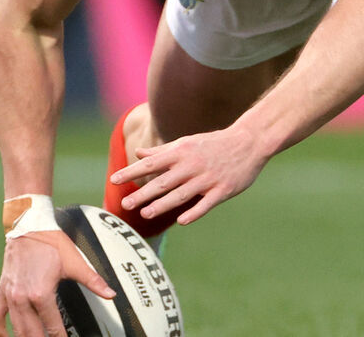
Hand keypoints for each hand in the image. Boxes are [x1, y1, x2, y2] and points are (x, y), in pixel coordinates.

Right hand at [0, 230, 115, 336]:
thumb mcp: (75, 262)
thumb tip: (111, 293)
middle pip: (32, 333)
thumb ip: (93, 281)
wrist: (28, 226)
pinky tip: (6, 336)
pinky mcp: (3, 290)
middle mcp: (23, 298)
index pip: (52, 327)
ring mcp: (10, 295)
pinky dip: (1, 329)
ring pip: (16, 328)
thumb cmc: (51, 242)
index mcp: (42, 294)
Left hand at [111, 127, 268, 225]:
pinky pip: (206, 203)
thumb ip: (162, 151)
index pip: (151, 163)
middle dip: (142, 193)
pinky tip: (182, 221)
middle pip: (163, 182)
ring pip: (181, 194)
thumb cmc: (214, 143)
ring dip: (162, 205)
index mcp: (181, 152)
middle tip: (124, 204)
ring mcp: (208, 178)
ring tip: (144, 214)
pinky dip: (195, 211)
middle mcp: (192, 165)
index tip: (114, 180)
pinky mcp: (223, 189)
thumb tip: (138, 153)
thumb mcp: (187, 143)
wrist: (248, 142)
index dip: (132, 172)